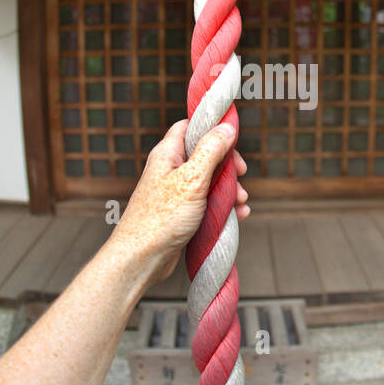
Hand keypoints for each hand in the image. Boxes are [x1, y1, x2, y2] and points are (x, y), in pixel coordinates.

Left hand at [108, 119, 249, 285]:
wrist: (142, 258)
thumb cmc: (161, 219)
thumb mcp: (192, 180)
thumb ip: (210, 150)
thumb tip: (226, 126)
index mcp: (168, 154)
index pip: (191, 126)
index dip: (213, 128)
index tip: (234, 138)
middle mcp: (170, 169)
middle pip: (205, 153)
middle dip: (227, 164)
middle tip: (241, 174)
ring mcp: (176, 191)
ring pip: (209, 180)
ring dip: (229, 188)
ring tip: (241, 201)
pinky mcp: (181, 212)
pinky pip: (206, 201)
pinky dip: (222, 205)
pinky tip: (236, 215)